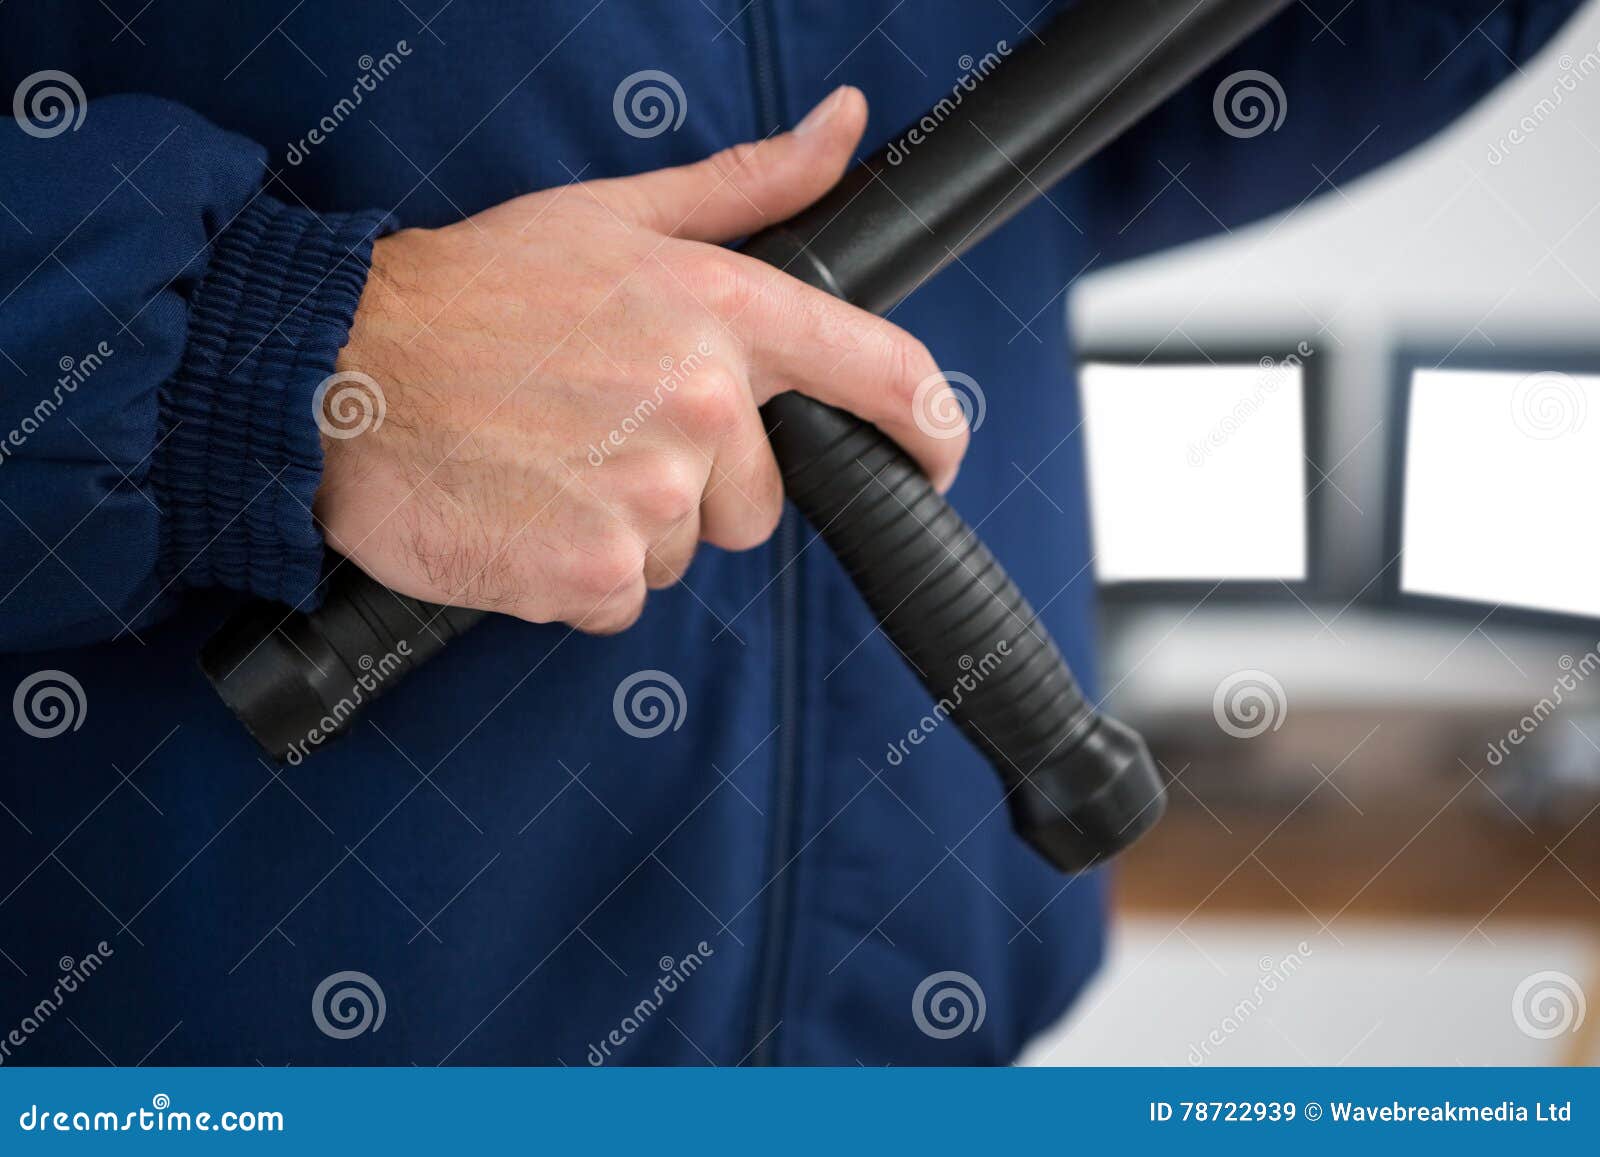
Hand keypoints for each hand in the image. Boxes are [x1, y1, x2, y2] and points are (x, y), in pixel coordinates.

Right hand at [315, 86, 967, 633]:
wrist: (334, 370)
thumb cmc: (469, 292)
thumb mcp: (613, 213)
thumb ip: (747, 184)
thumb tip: (844, 127)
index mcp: (722, 311)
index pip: (884, 374)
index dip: (932, 427)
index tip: (936, 456)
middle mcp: (704, 405)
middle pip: (763, 499)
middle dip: (702, 482)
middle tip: (602, 431)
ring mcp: (652, 496)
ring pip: (686, 551)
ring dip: (631, 527)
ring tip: (550, 463)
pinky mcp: (596, 571)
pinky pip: (625, 598)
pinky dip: (581, 573)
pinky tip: (527, 512)